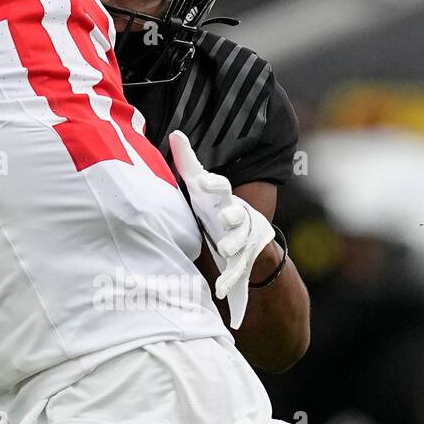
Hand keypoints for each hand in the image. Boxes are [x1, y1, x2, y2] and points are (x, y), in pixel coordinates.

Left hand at [169, 130, 274, 329]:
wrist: (247, 242)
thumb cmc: (214, 209)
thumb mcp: (201, 188)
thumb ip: (189, 163)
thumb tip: (175, 133)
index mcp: (223, 200)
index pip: (219, 188)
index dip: (212, 185)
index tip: (203, 183)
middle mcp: (237, 217)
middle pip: (236, 215)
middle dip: (232, 216)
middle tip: (224, 218)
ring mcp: (244, 240)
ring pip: (239, 243)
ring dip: (232, 246)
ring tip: (224, 251)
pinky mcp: (245, 262)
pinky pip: (237, 272)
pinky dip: (229, 282)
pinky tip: (219, 290)